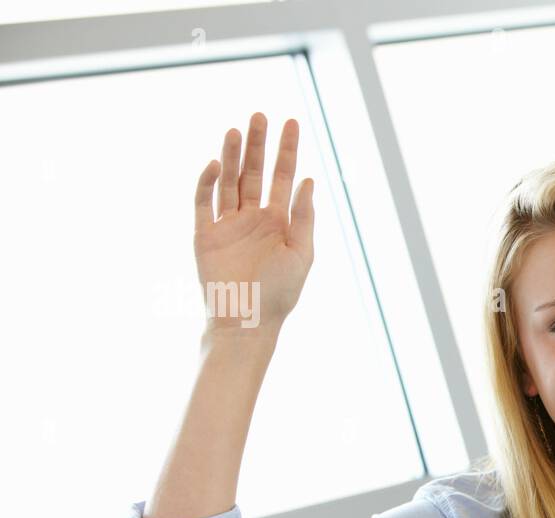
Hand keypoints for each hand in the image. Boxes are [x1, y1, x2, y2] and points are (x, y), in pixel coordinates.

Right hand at [193, 112, 314, 337]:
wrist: (247, 322)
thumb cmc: (280, 294)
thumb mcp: (301, 253)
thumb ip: (304, 217)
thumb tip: (309, 180)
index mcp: (279, 222)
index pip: (283, 177)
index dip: (287, 150)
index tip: (290, 123)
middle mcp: (252, 218)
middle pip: (253, 172)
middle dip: (258, 144)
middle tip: (260, 115)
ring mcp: (227, 224)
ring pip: (228, 181)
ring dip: (231, 155)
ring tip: (237, 129)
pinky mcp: (204, 235)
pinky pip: (203, 203)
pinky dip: (207, 183)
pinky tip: (215, 164)